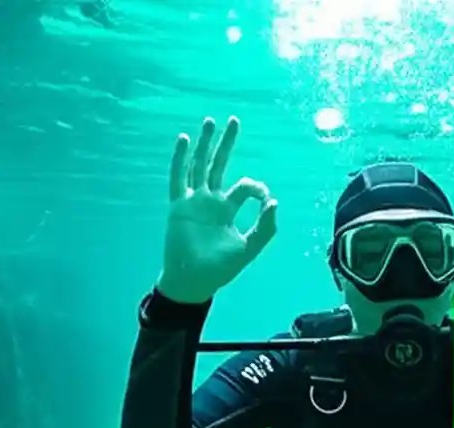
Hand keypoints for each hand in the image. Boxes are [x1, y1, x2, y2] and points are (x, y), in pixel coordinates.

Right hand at [157, 116, 278, 303]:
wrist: (194, 281)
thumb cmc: (220, 269)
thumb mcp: (249, 247)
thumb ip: (265, 227)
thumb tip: (275, 201)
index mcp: (227, 208)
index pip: (244, 186)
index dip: (257, 188)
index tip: (265, 199)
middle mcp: (210, 200)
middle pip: (219, 164)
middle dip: (227, 143)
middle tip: (233, 119)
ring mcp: (193, 201)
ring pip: (199, 166)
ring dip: (205, 144)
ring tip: (209, 122)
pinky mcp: (179, 206)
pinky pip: (178, 178)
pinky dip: (181, 159)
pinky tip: (184, 140)